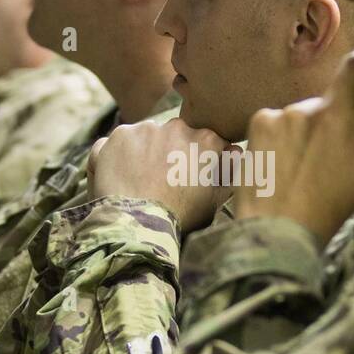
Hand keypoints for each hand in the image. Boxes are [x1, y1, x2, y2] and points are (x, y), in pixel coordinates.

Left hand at [87, 118, 236, 232]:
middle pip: (177, 136)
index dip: (205, 159)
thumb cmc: (180, 218)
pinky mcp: (117, 137)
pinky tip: (120, 180)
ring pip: (147, 138)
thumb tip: (236, 153)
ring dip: (146, 153)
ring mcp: (144, 129)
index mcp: (205, 140)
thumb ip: (229, 174)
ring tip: (141, 183)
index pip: (210, 143)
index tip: (196, 176)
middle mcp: (176, 126)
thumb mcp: (214, 202)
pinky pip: (118, 145)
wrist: (137, 226)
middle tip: (166, 181)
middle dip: (173, 152)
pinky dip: (118, 158)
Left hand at [235, 20, 353, 243]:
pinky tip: (279, 160)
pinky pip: (279, 118)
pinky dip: (282, 134)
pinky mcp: (264, 117)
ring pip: (312, 107)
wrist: (275, 231)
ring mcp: (294, 113)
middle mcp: (330, 115)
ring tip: (303, 160)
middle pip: (353, 68)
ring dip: (313, 123)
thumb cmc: (327, 209)